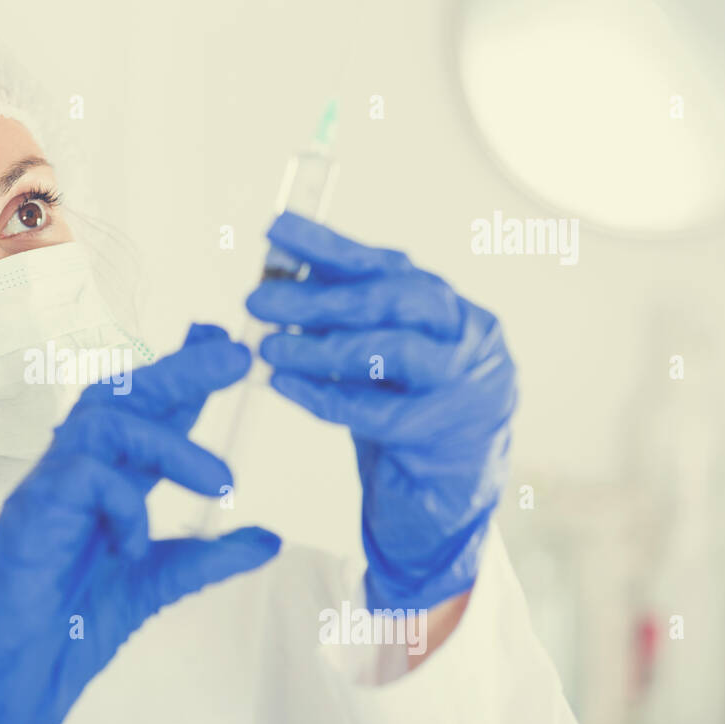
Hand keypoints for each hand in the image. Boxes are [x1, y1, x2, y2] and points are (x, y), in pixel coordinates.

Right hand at [0, 324, 281, 723]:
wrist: (20, 681)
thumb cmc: (71, 629)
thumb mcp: (159, 582)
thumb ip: (210, 557)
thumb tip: (270, 538)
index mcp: (102, 482)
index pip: (143, 411)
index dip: (185, 374)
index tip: (230, 349)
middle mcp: (73, 473)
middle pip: (121, 394)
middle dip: (180, 369)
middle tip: (237, 356)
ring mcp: (48, 487)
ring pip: (104, 422)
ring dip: (170, 443)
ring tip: (221, 482)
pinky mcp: (30, 512)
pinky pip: (83, 475)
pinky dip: (125, 504)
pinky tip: (135, 546)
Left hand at [247, 212, 516, 611]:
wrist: (450, 496)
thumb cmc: (406, 413)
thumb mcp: (377, 357)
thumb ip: (341, 319)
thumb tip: (274, 276)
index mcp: (447, 308)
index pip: (385, 264)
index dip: (327, 244)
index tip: (274, 227)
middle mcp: (467, 335)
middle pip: (394, 298)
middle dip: (319, 296)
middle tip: (257, 299)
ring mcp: (465, 384)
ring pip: (391, 349)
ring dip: (320, 346)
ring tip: (267, 348)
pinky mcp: (444, 434)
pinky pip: (377, 411)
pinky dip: (324, 396)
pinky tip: (283, 386)